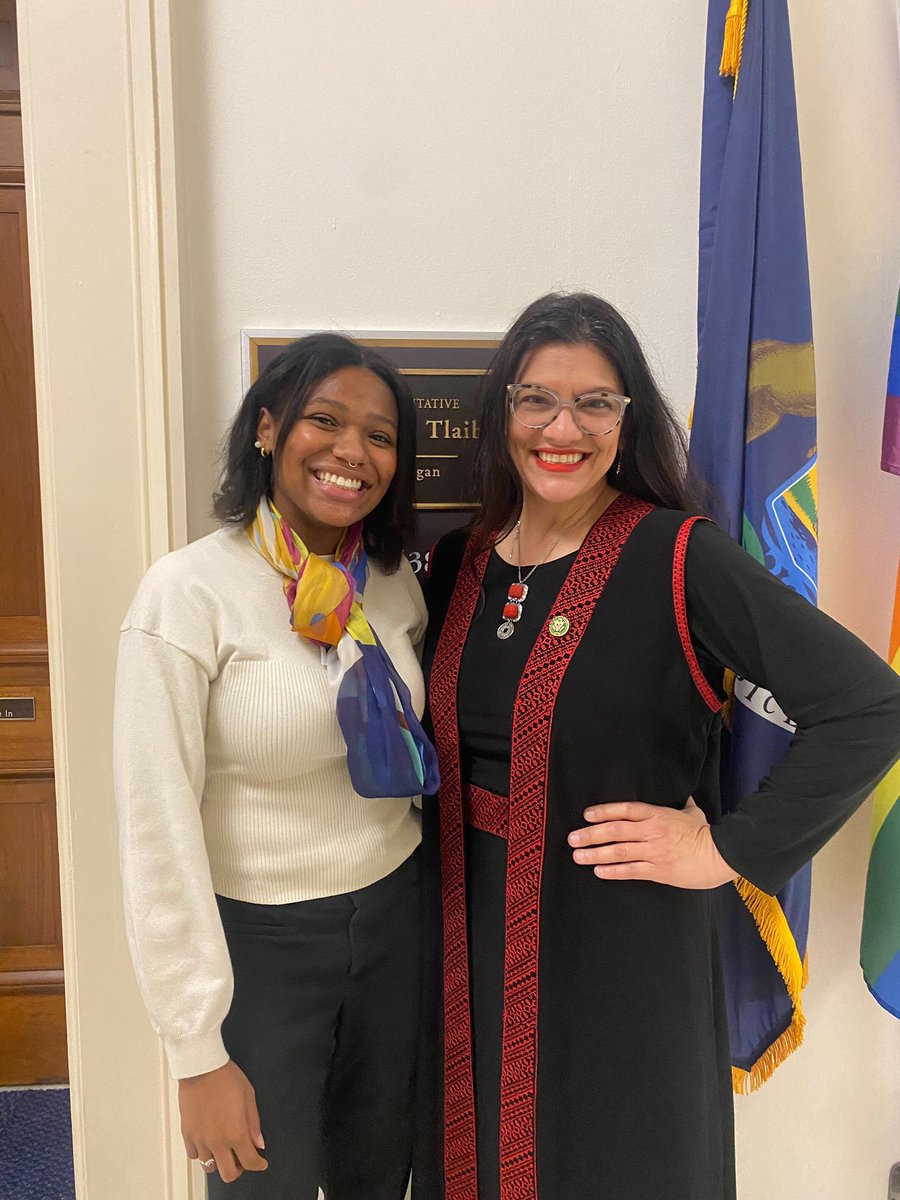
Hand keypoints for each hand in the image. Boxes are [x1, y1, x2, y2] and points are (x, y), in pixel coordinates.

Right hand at [179, 1060, 266, 1182]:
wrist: (201, 1068)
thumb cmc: (225, 1077)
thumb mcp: (249, 1096)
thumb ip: (254, 1123)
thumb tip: (259, 1142)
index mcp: (235, 1133)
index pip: (250, 1162)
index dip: (258, 1165)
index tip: (261, 1162)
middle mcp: (217, 1141)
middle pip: (228, 1174)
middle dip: (239, 1169)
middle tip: (242, 1157)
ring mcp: (200, 1140)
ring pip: (209, 1167)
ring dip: (219, 1161)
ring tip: (225, 1148)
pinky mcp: (187, 1134)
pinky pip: (194, 1155)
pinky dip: (202, 1153)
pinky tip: (209, 1142)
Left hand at [567, 797, 738, 888]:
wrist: (721, 855)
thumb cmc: (706, 832)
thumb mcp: (692, 812)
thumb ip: (682, 804)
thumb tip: (683, 794)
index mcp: (658, 814)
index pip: (625, 809)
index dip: (604, 810)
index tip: (586, 815)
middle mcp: (652, 832)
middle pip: (615, 830)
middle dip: (591, 834)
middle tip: (572, 838)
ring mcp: (654, 852)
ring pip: (618, 851)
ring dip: (595, 853)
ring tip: (577, 855)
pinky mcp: (658, 871)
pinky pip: (631, 871)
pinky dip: (613, 871)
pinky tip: (598, 871)